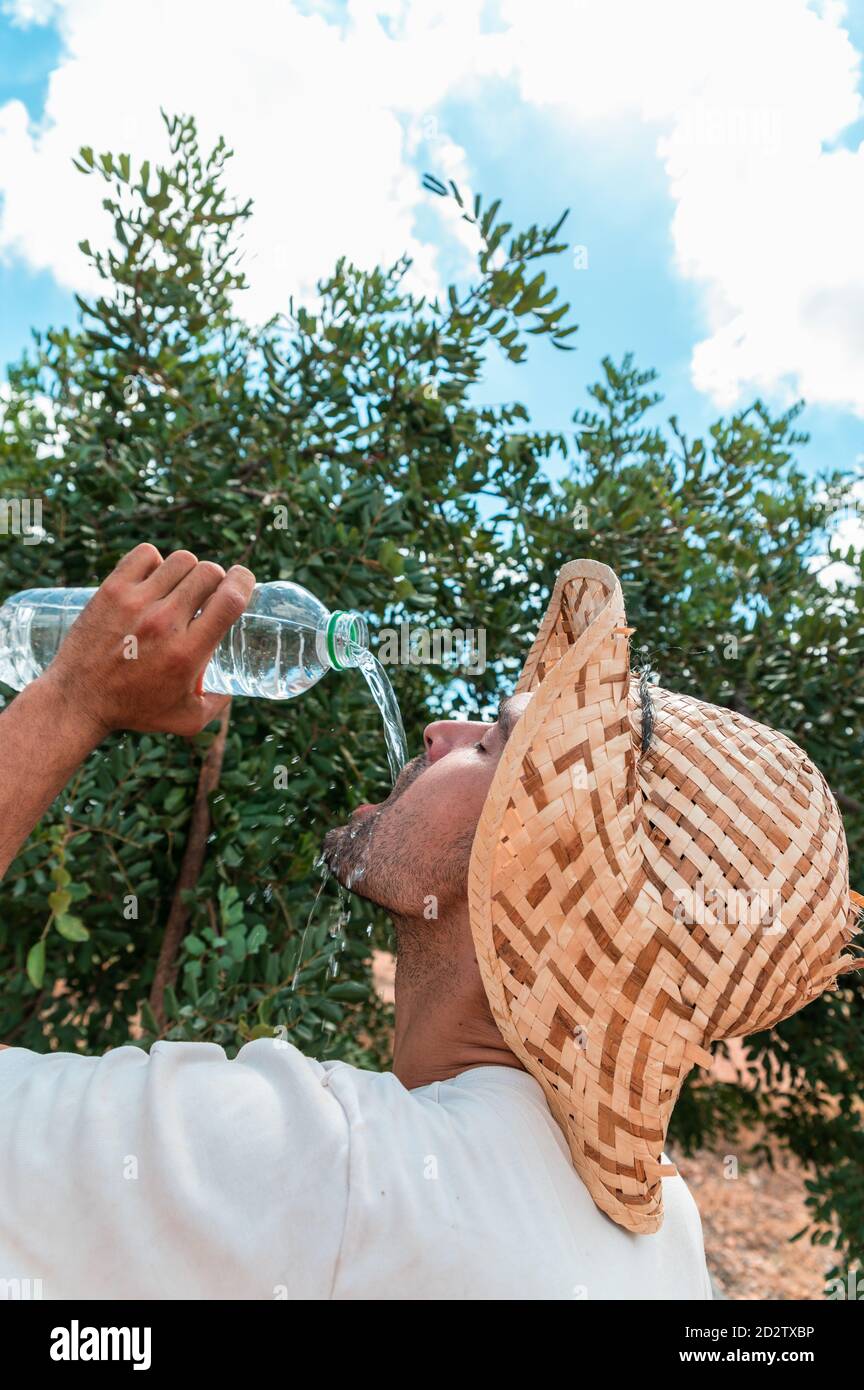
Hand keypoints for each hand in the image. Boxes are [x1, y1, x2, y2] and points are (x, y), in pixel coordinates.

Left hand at [40, 543, 255, 737]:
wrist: (78, 700)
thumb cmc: (134, 710)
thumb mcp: (186, 719)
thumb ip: (217, 704)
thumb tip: (231, 687)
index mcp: (188, 652)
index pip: (229, 599)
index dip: (244, 581)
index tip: (242, 582)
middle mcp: (164, 623)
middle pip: (208, 573)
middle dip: (216, 578)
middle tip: (206, 594)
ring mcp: (136, 602)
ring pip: (181, 560)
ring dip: (188, 570)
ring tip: (178, 588)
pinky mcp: (111, 590)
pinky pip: (146, 554)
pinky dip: (155, 561)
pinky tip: (152, 579)